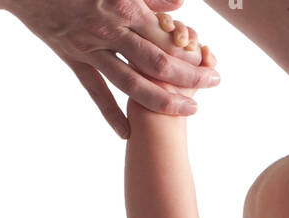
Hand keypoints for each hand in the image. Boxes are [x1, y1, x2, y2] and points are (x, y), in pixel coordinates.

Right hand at [4, 0, 219, 136]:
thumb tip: (181, 5)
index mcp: (124, 7)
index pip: (165, 35)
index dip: (191, 51)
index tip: (210, 60)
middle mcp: (110, 32)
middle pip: (157, 62)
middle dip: (189, 77)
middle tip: (214, 85)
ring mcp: (91, 49)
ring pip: (132, 82)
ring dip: (162, 100)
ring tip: (190, 110)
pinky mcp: (74, 60)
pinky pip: (95, 92)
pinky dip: (111, 114)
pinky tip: (127, 133)